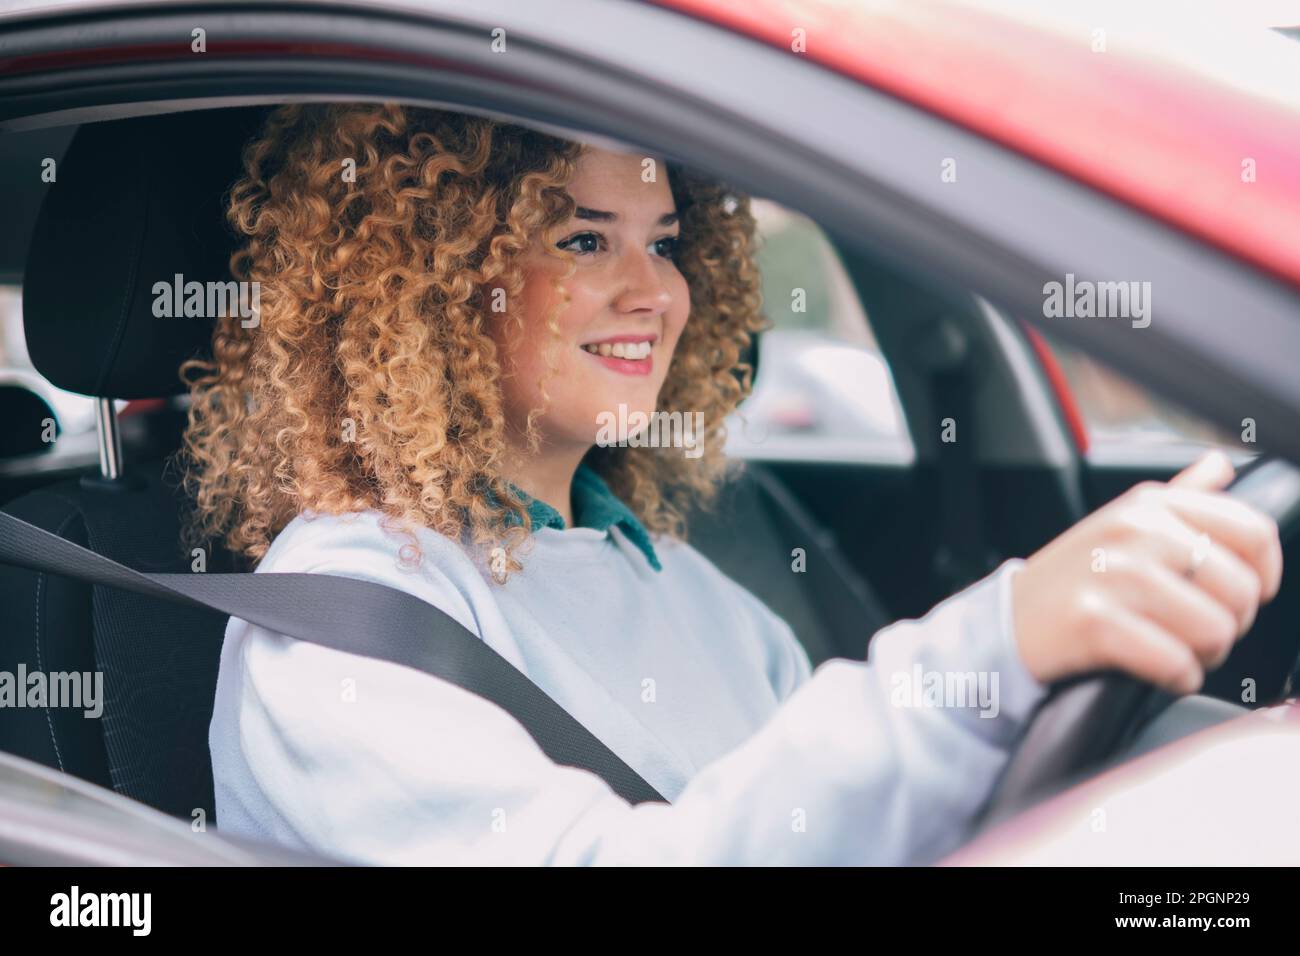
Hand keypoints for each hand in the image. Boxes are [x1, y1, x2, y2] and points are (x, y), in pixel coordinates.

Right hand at [1011, 450, 1282, 692]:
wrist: (1005, 622)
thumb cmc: (1072, 579)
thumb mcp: (1120, 523)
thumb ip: (1179, 496)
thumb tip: (1222, 465)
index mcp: (1148, 505)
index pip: (1254, 532)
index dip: (1264, 576)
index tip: (1238, 597)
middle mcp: (1133, 531)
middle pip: (1242, 591)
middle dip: (1229, 625)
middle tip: (1192, 632)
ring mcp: (1112, 574)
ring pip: (1215, 631)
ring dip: (1203, 656)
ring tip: (1172, 650)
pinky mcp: (1095, 622)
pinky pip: (1176, 664)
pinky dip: (1176, 679)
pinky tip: (1156, 673)